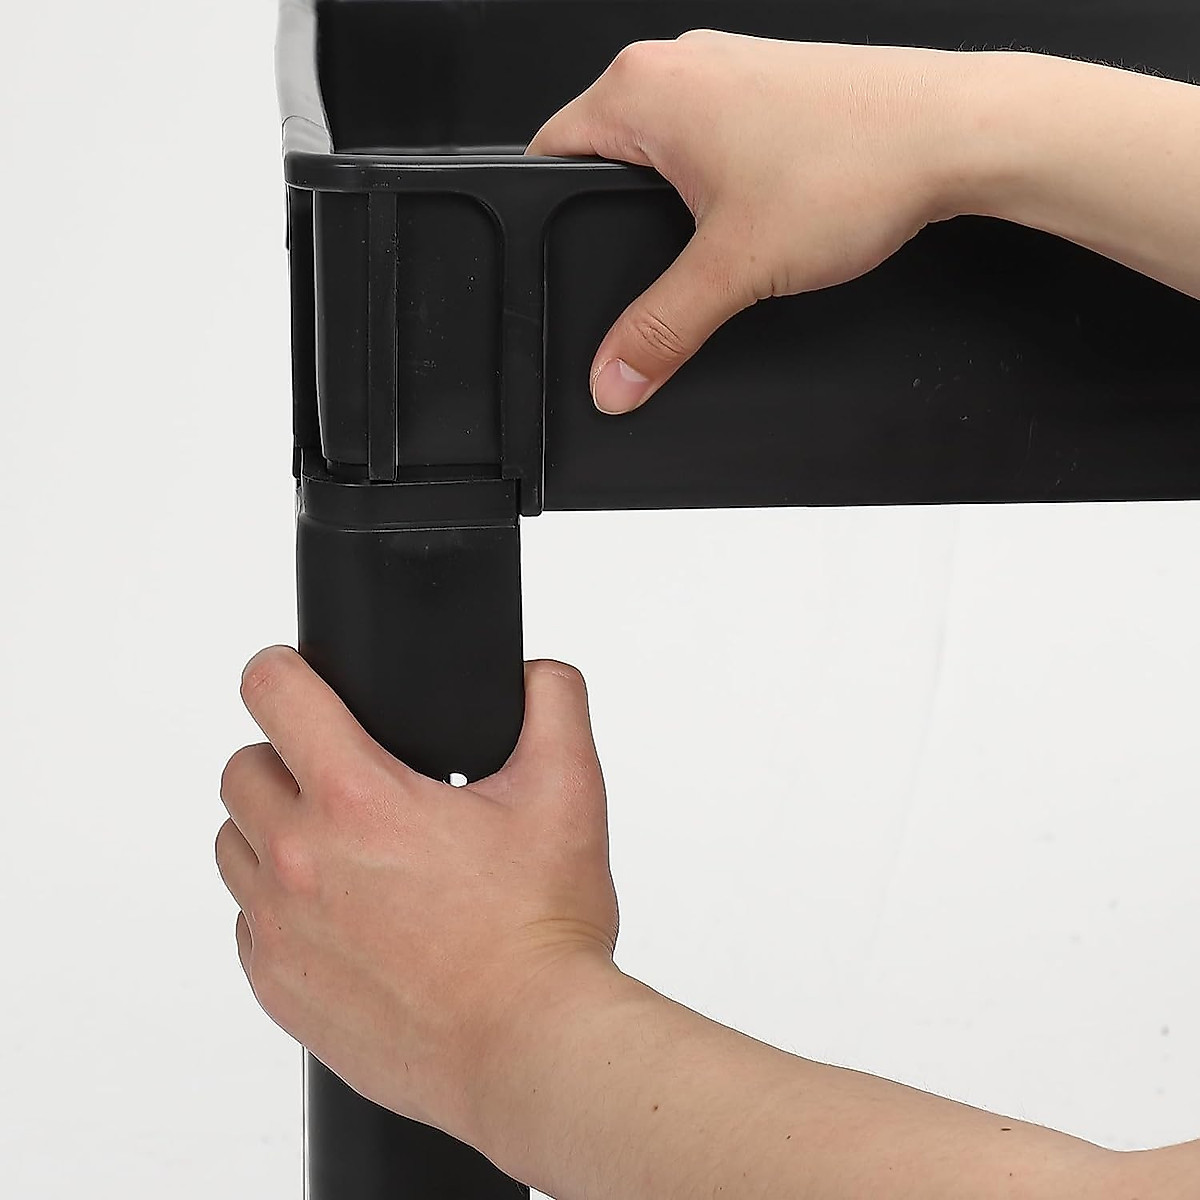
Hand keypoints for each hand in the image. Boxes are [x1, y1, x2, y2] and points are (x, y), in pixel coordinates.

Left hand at [216, 648, 618, 1141]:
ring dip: (275, 831)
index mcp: (359, 800)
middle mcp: (300, 860)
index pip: (273, 693)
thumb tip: (537, 674)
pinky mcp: (277, 989)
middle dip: (287, 758)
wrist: (528, 1046)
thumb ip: (553, 705)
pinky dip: (281, 905)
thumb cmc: (542, 928)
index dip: (283, 671)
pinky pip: (248, 922)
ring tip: (345, 848)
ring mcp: (279, 930)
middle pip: (243, 768)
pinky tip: (345, 914)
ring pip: (234, 845)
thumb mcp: (568, 792)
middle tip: (346, 779)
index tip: (298, 678)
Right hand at [527, 32, 966, 413]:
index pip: (549, 153)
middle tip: (661, 267)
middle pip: (604, 156)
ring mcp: (728, 69)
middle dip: (619, 223)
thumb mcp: (735, 271)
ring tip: (722, 240)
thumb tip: (614, 375)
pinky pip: (712, 141)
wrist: (957, 134)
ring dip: (677, 206)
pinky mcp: (769, 87)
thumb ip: (660, 332)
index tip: (568, 267)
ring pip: (664, 151)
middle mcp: (680, 63)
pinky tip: (758, 217)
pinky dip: (719, 186)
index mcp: (643, 87)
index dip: (552, 220)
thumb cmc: (857, 163)